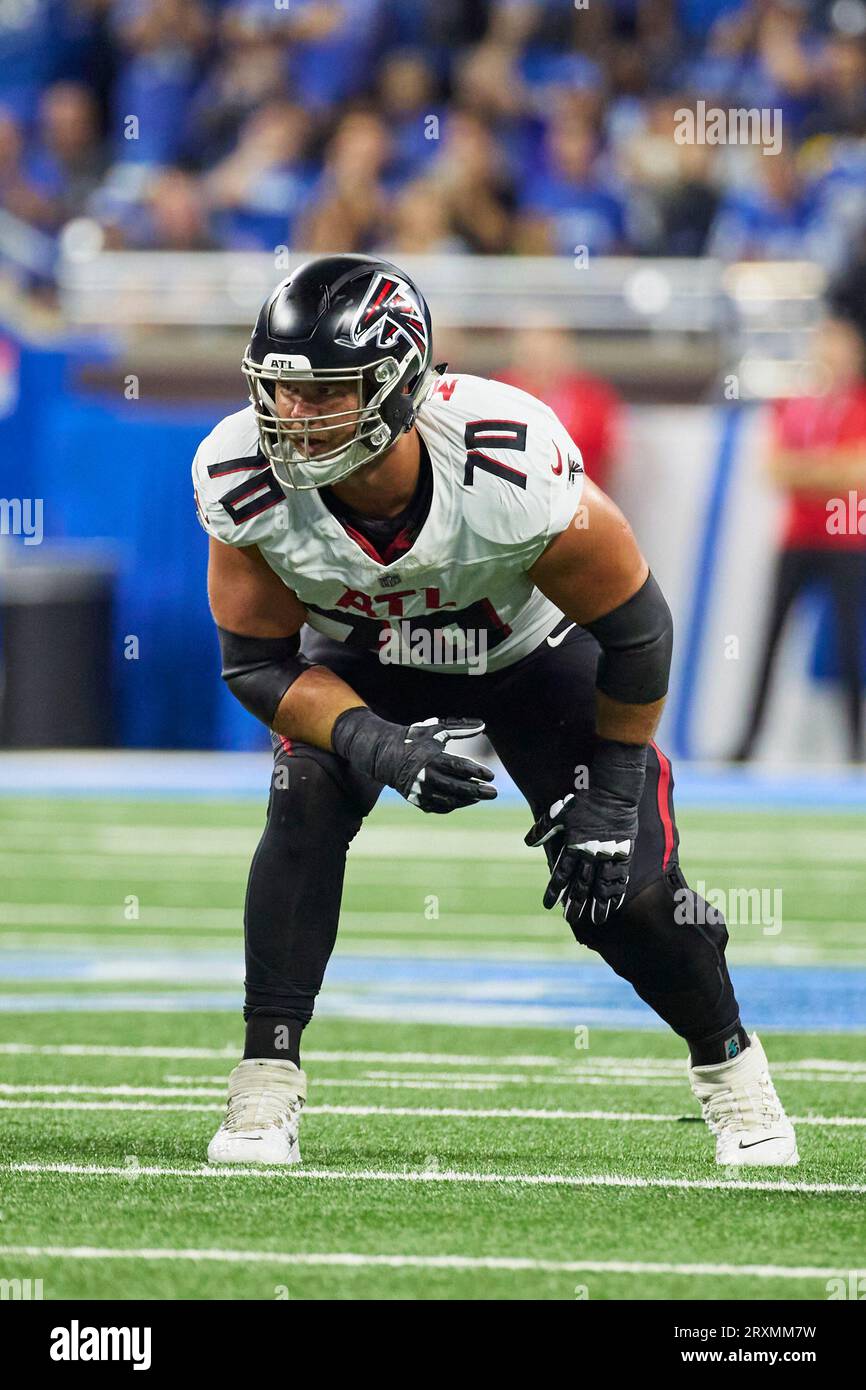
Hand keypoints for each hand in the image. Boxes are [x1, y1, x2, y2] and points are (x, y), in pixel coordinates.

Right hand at [393, 717, 496, 812]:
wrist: (386, 756)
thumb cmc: (415, 739)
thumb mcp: (436, 730)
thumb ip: (460, 728)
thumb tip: (483, 724)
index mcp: (431, 758)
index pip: (459, 768)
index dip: (477, 772)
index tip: (491, 775)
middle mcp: (426, 777)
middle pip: (457, 788)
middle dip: (477, 792)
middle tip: (494, 793)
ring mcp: (421, 791)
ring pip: (449, 801)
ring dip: (467, 800)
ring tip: (480, 796)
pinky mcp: (417, 800)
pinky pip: (439, 807)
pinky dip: (454, 805)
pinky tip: (466, 800)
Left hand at [524, 740, 645, 925]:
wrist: (613, 790)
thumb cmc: (583, 799)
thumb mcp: (558, 813)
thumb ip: (543, 829)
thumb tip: (528, 842)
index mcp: (573, 845)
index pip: (561, 874)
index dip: (554, 890)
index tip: (549, 905)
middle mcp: (590, 854)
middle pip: (582, 884)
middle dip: (576, 903)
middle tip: (571, 919)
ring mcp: (608, 854)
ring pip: (603, 885)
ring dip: (599, 904)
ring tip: (596, 920)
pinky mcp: (624, 852)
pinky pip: (620, 877)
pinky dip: (617, 892)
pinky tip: (616, 904)